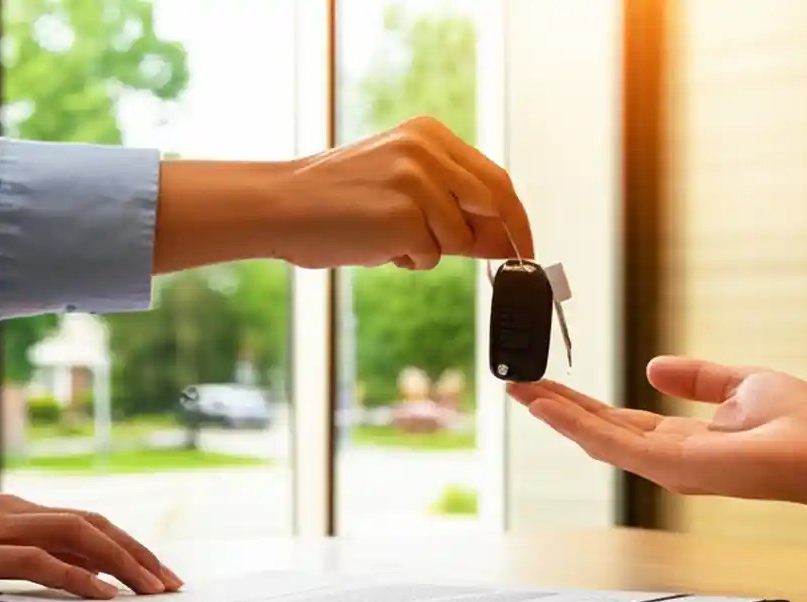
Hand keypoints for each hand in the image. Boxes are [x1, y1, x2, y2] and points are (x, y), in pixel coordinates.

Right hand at [0, 494, 181, 601]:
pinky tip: (104, 595)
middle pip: (94, 524)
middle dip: (140, 553)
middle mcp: (12, 509)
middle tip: (172, 583)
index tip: (159, 572)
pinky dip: (78, 577)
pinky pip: (38, 562)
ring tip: (153, 590)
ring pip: (77, 535)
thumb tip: (70, 583)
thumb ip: (19, 562)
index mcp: (14, 508)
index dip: (128, 544)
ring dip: (123, 564)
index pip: (87, 521)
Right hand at [275, 115, 532, 268]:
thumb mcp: (401, 188)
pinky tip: (377, 245)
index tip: (525, 244)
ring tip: (391, 238)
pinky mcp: (404, 215)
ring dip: (434, 251)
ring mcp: (416, 181)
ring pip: (460, 237)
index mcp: (429, 134)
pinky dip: (410, 260)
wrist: (281, 206)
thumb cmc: (338, 202)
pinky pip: (431, 255)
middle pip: (494, 203)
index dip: (515, 215)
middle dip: (501, 239)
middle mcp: (427, 150)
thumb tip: (506, 242)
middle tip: (508, 262)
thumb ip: (453, 207)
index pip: (494, 176)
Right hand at [507, 356, 806, 506]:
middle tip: (518, 386)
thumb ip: (697, 378)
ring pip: (596, 438)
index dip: (583, 405)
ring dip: (556, 414)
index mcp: (682, 440)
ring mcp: (666, 466)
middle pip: (599, 431)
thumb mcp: (740, 384)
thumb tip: (654, 367)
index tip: (550, 387)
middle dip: (558, 409)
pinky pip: (612, 442)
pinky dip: (576, 425)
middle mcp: (668, 458)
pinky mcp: (670, 466)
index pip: (620, 421)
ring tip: (521, 391)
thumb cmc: (800, 423)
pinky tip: (550, 407)